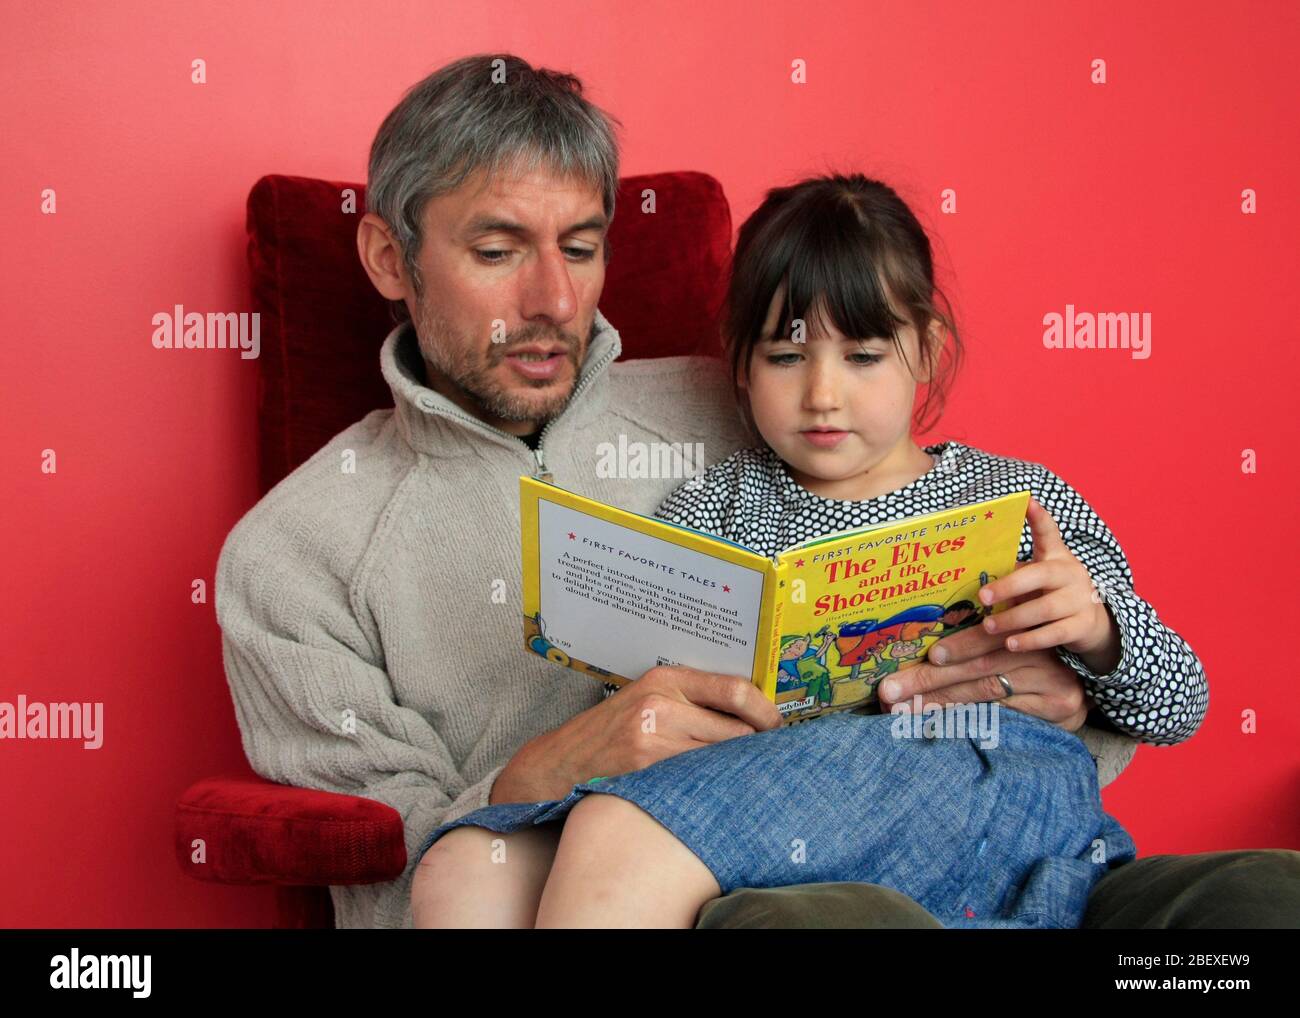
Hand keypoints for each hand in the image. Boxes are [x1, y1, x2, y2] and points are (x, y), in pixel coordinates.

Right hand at [494, 665, 780, 803]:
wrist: (559, 763)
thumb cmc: (610, 733)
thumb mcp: (647, 699)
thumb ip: (691, 699)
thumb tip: (752, 713)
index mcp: (665, 679)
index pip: (735, 690)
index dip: (766, 711)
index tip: (778, 726)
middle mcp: (661, 705)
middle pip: (736, 731)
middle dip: (751, 750)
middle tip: (760, 762)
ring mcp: (654, 741)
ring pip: (722, 761)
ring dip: (733, 773)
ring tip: (733, 781)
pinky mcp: (647, 773)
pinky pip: (700, 783)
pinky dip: (710, 791)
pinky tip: (707, 796)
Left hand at [876, 625, 1090, 732]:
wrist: (1079, 689)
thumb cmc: (1031, 661)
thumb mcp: (1011, 639)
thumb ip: (981, 635)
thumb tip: (924, 645)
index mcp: (1023, 625)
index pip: (984, 637)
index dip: (957, 646)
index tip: (927, 657)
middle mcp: (1038, 653)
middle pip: (976, 668)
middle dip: (929, 680)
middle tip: (890, 691)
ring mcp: (1050, 683)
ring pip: (984, 692)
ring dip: (940, 702)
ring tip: (905, 710)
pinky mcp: (1055, 708)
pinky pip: (1003, 714)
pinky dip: (969, 718)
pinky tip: (941, 722)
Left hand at [978, 497, 1121, 673]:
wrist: (1093, 623)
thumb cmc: (1051, 594)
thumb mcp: (1038, 578)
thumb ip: (1015, 573)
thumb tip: (969, 576)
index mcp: (1056, 557)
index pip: (1049, 532)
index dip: (1038, 517)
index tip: (1026, 501)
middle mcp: (1071, 573)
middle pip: (1039, 575)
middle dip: (1009, 586)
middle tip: (982, 596)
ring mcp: (1080, 599)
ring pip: (1044, 608)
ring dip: (1013, 618)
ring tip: (989, 626)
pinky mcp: (1083, 624)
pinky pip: (1054, 633)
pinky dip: (1030, 640)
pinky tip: (1011, 644)